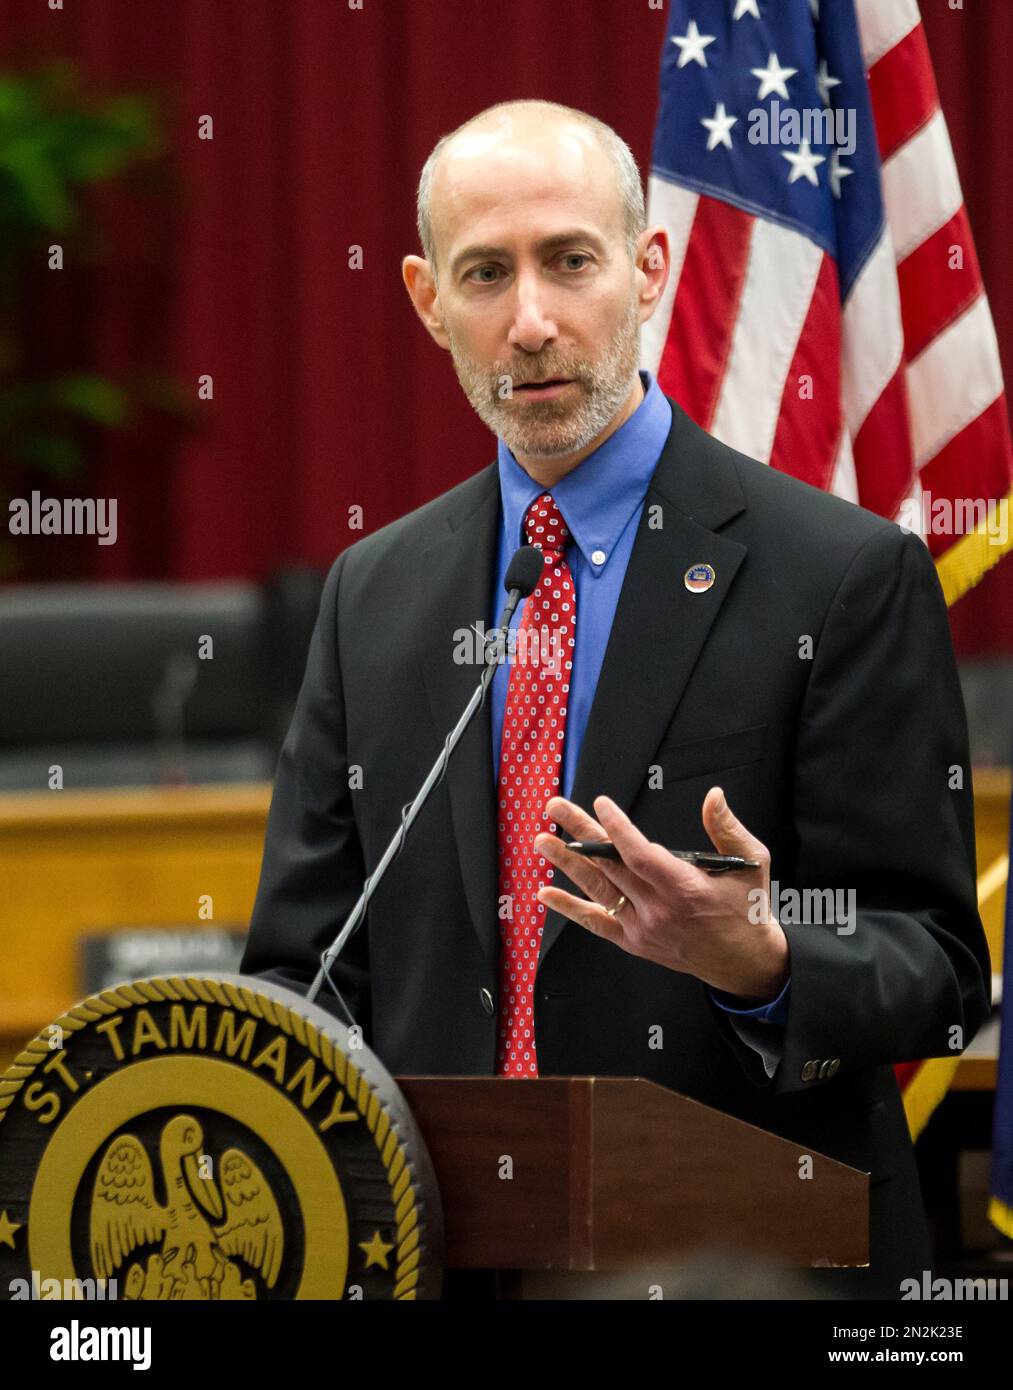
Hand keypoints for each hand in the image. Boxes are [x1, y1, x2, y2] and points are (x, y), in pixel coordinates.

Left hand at [534, 788, 789, 1000]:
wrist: (743, 963)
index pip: (641, 855)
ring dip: (567, 864)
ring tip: (542, 840)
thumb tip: (713, 795)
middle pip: (610, 865)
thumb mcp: (752, 863)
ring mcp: (643, 928)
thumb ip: (728, 828)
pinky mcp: (634, 943)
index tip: (600, 804)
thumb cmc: (747, 908)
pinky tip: (544, 893)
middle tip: (555, 808)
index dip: (617, 829)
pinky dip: (569, 908)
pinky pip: (596, 923)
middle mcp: (659, 910)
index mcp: (686, 888)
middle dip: (580, 832)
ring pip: (598, 891)